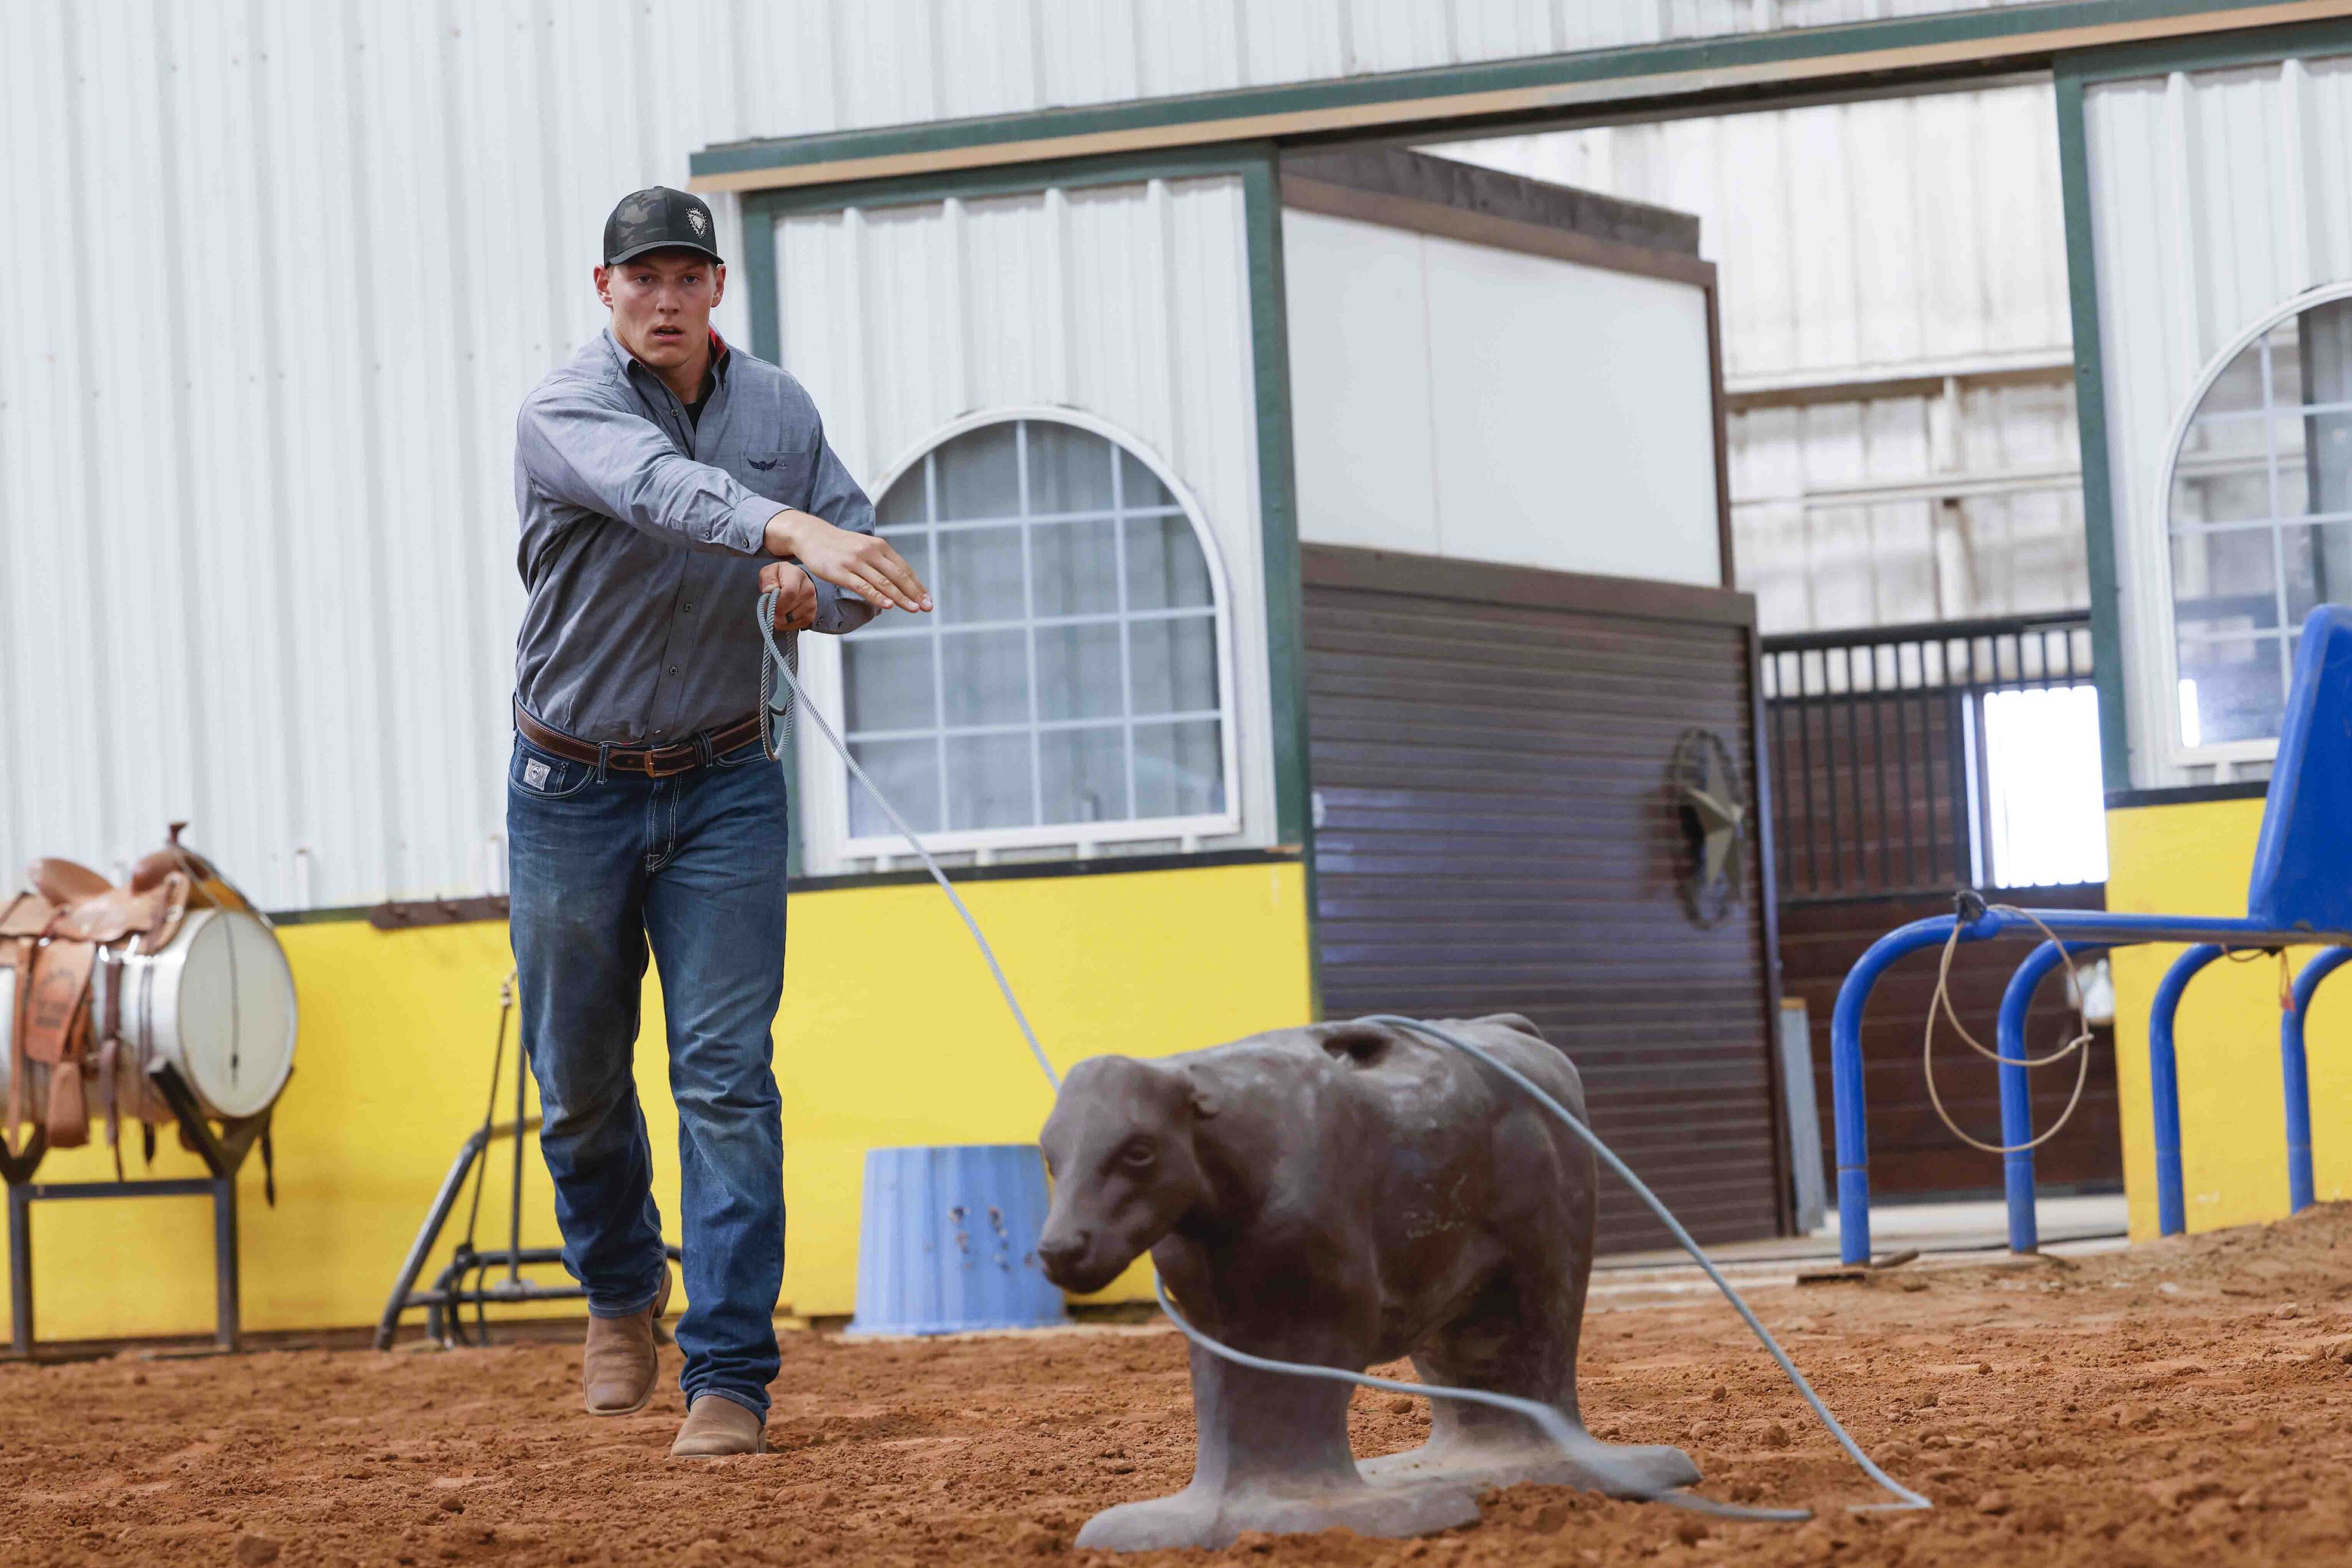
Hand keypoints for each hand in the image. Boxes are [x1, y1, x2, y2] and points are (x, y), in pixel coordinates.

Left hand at [759, 560, 818, 630]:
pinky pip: (792, 626)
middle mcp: (808, 589)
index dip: (775, 601)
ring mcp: (811, 604)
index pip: (789, 593)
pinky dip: (784, 623)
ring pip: (788, 619)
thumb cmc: (781, 576)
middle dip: (774, 610)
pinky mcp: (810, 616)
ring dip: (778, 617)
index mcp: (797, 575)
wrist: (797, 583)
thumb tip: (769, 590)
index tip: (768, 601)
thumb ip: (768, 578)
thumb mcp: (770, 571)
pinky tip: (784, 614)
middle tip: (770, 605)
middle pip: (786, 609)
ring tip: (778, 608)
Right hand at [763, 508, 931, 613]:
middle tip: (927, 607)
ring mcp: (855, 562)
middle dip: (914, 593)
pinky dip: (877, 596)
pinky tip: (888, 605)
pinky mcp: (841, 572)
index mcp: (879, 546)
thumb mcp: (864, 546)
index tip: (928, 599)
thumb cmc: (840, 545)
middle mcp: (870, 552)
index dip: (917, 585)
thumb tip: (898, 582)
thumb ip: (881, 561)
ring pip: (883, 582)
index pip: (904, 568)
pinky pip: (863, 586)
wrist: (811, 535)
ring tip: (914, 609)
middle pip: (898, 575)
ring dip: (900, 597)